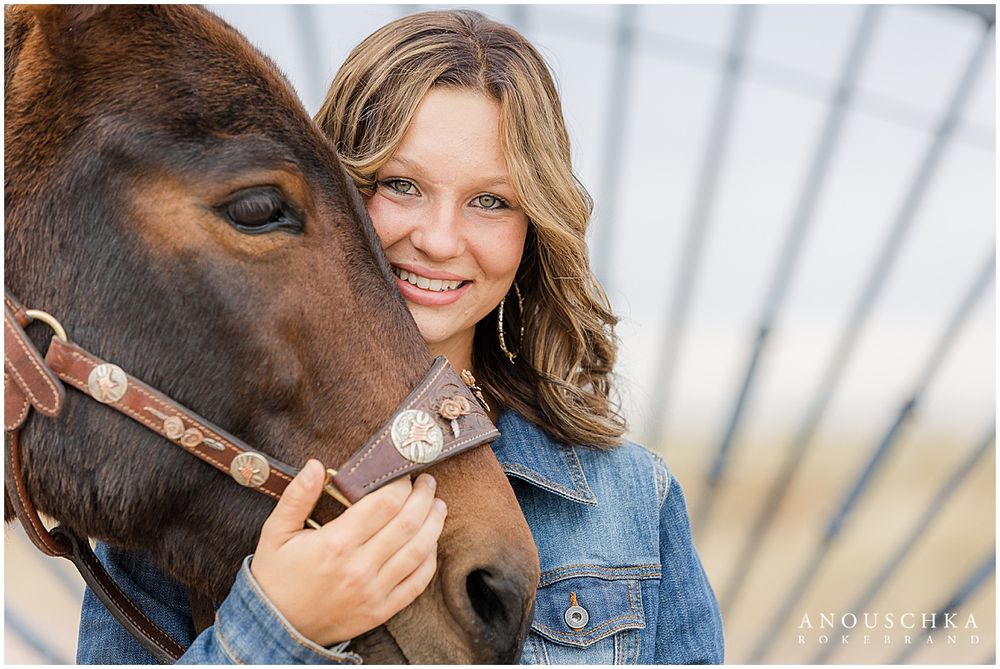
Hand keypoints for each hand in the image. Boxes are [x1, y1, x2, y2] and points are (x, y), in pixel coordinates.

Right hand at [249, 459, 446, 646]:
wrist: (275, 628)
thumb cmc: (275, 577)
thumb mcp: (275, 533)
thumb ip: (296, 497)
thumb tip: (314, 465)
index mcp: (335, 544)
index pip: (384, 504)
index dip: (401, 485)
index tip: (405, 474)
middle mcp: (359, 567)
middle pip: (407, 523)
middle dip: (423, 497)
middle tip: (428, 483)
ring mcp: (373, 591)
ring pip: (418, 551)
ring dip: (434, 524)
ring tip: (438, 506)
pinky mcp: (381, 610)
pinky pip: (417, 583)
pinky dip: (430, 560)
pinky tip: (431, 543)